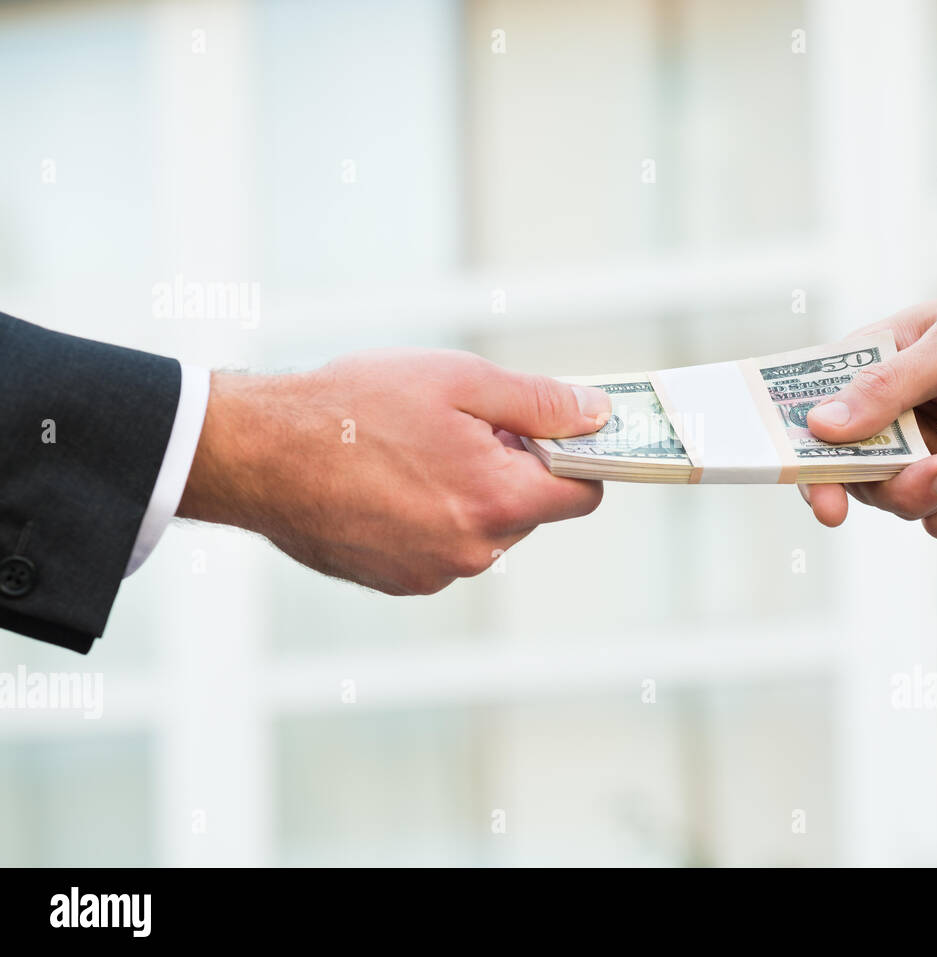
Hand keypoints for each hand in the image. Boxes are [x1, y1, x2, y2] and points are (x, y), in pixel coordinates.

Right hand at [177, 349, 610, 593]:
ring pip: (483, 529)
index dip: (573, 458)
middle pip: (528, 508)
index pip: (583, 493)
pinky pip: (441, 548)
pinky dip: (429, 517)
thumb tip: (596, 416)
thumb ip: (540, 403)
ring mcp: (434, 573)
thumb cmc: (354, 409)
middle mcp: (474, 551)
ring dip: (466, 493)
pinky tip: (388, 483)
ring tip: (413, 452)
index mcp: (499, 500)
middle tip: (458, 427)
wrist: (261, 454)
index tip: (549, 433)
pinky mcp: (398, 582)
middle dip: (509, 468)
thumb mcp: (459, 381)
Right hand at [800, 284, 936, 535]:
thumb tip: (819, 426)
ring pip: (898, 502)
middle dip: (898, 482)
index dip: (801, 458)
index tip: (823, 500)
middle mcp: (886, 415)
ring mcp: (920, 452)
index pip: (811, 415)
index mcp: (870, 365)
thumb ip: (887, 387)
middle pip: (851, 475)